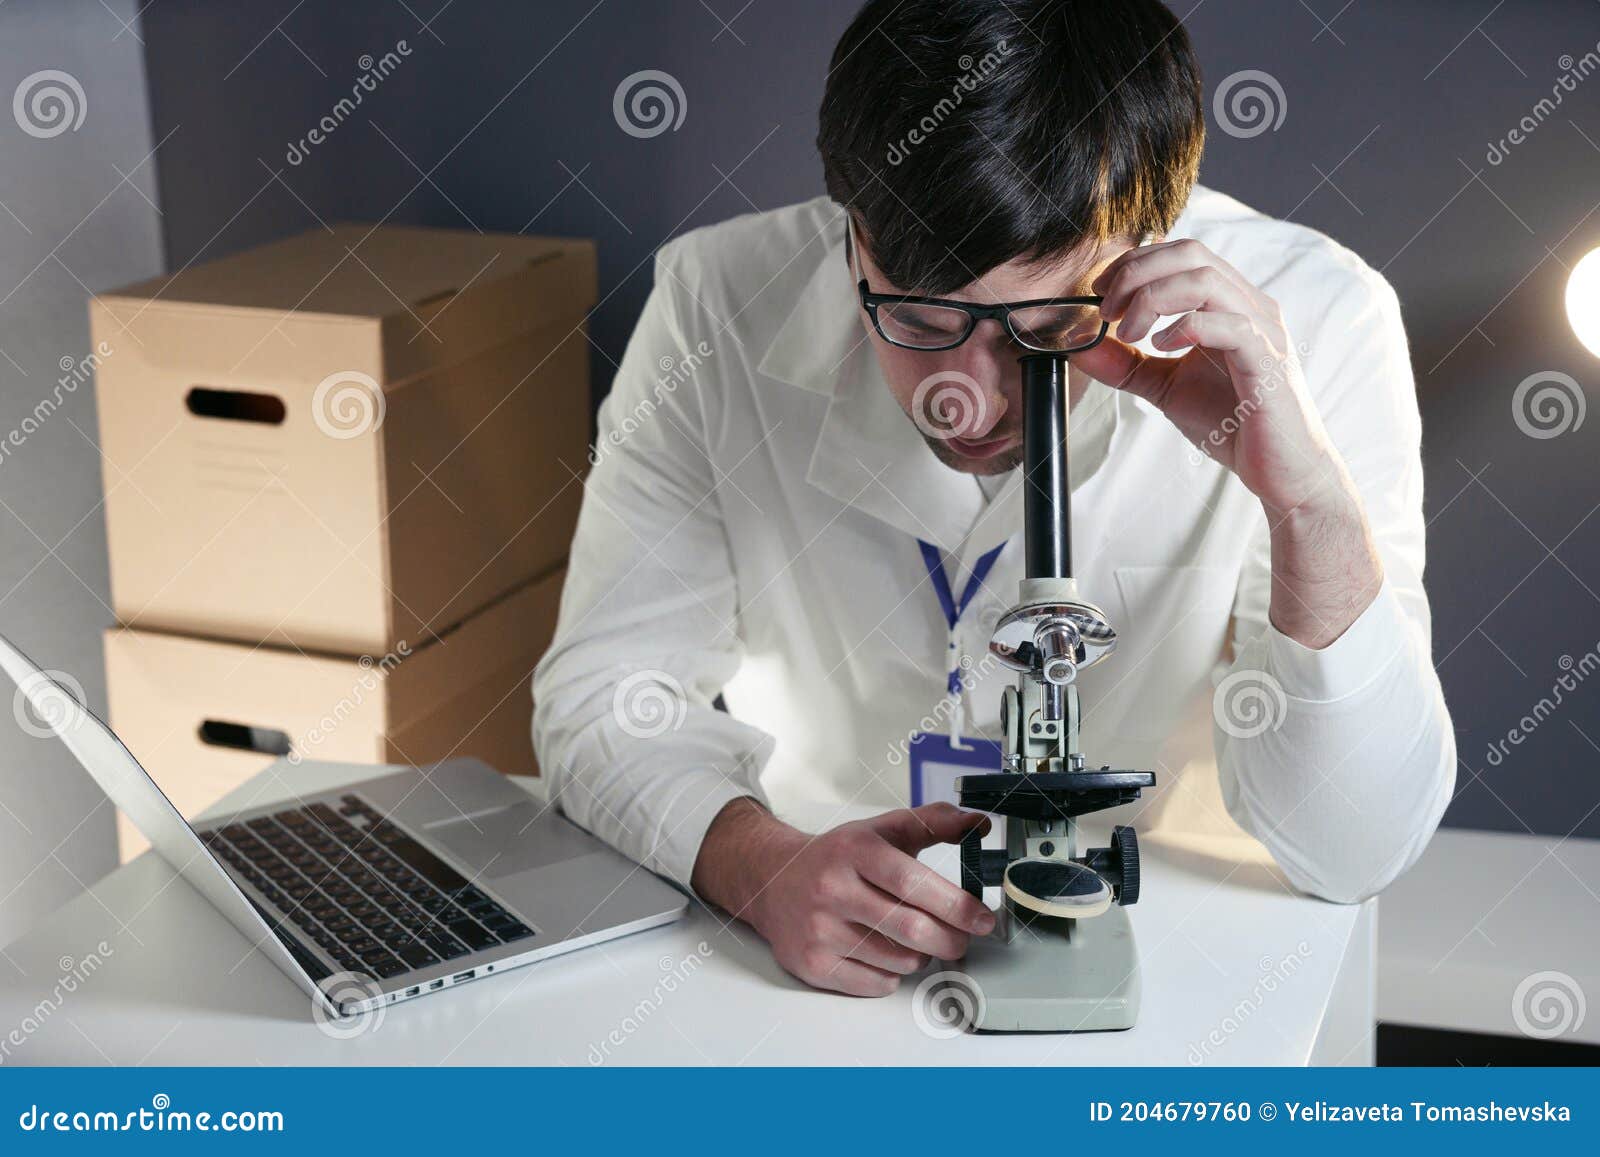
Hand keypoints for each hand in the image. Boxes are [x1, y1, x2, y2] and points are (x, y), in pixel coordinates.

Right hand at [692, 799, 994, 995]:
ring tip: (915, 939)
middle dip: (951, 940)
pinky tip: (884, 953)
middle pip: (911, 930)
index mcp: (855, 851)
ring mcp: (820, 930)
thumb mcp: (880, 830)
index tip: (982, 919)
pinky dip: (893, 975)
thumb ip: (933, 822)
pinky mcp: (812, 964)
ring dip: (922, 956)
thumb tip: (978, 822)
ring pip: (899, 961)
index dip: (956, 905)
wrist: (771, 880)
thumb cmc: (835, 857)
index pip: (913, 883)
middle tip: (961, 938)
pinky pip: (876, 984)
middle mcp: (833, 889)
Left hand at [1077, 238, 1346, 518]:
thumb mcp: (1164, 386)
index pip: (1180, 253)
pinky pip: (1229, 324)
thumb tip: (1078, 346)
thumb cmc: (1232, 423)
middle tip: (1107, 311)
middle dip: (1137, 273)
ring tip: (1130, 333)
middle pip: (1190, 253)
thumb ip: (1125, 364)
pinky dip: (1187, 328)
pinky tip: (1163, 348)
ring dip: (1154, 298)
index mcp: (1228, 302)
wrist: (1280, 469)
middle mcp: (1250, 305)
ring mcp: (1262, 329)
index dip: (1135, 263)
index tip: (1101, 292)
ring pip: (1206, 279)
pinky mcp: (1268, 359)